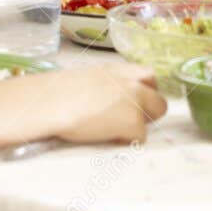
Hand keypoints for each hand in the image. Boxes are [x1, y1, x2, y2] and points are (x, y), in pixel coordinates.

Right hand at [46, 62, 166, 144]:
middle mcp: (131, 82)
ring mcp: (134, 102)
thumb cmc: (57, 92)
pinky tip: (112, 139)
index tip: (136, 102)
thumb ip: (106, 85)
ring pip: (156, 114)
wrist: (52, 102)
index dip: (145, 92)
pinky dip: (129, 140)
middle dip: (149, 111)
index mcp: (117, 70)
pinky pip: (141, 136)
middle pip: (159, 98)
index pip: (149, 76)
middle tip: (130, 120)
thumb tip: (107, 99)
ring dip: (141, 124)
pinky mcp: (132, 122)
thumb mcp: (87, 79)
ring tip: (120, 131)